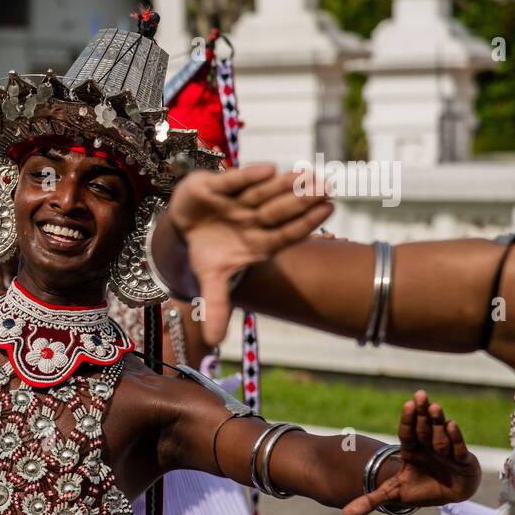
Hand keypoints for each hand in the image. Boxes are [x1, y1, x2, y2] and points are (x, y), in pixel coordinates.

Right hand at [166, 165, 333, 345]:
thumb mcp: (211, 278)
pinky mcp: (220, 184)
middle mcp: (255, 219)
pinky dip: (251, 175)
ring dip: (285, 184)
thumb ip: (216, 305)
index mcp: (260, 242)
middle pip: (281, 211)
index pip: (288, 234)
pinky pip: (237, 179)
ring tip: (306, 176)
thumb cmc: (209, 251)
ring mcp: (240, 201)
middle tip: (327, 188)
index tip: (329, 209)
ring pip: (265, 193)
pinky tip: (270, 170)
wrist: (185, 225)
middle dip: (302, 200)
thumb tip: (214, 344)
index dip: (306, 223)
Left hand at [342, 391, 480, 514]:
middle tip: (420, 396)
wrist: (444, 495)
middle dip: (422, 413)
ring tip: (434, 407)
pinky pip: (458, 447)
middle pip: (424, 428)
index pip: (407, 432)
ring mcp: (445, 451)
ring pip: (440, 434)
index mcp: (411, 450)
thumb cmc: (418, 489)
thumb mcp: (392, 494)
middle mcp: (428, 446)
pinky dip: (456, 437)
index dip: (408, 419)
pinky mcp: (463, 460)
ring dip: (438, 421)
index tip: (407, 404)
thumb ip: (370, 501)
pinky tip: (452, 424)